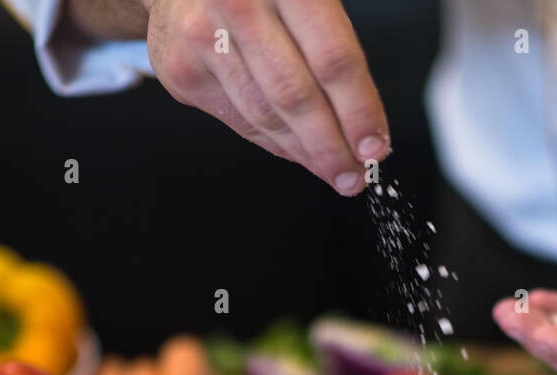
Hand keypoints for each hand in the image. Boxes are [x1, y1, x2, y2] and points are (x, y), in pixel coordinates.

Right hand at [142, 0, 389, 194]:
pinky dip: (273, 142)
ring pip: (265, 116)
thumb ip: (331, 42)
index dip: (358, 110)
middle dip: (331, 147)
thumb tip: (361, 121)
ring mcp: (203, 39)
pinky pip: (239, 121)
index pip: (332, 59)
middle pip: (296, 96)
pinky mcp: (182, 70)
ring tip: (331, 169)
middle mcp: (239, 5)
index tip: (374, 146)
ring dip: (304, 152)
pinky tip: (295, 151)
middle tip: (353, 176)